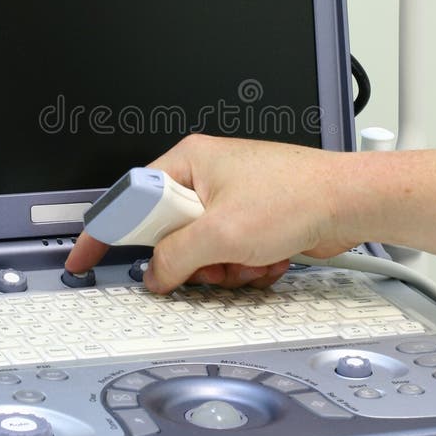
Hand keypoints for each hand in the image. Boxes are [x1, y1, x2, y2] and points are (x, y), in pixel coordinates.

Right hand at [66, 134, 359, 292]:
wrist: (350, 203)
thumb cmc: (297, 194)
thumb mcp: (222, 232)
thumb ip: (176, 256)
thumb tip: (154, 274)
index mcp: (190, 161)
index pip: (131, 197)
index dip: (106, 230)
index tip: (85, 257)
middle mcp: (207, 177)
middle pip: (168, 232)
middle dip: (192, 258)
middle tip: (211, 256)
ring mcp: (230, 201)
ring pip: (199, 253)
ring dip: (223, 268)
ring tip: (249, 257)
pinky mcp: (250, 223)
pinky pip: (227, 257)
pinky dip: (244, 267)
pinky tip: (267, 258)